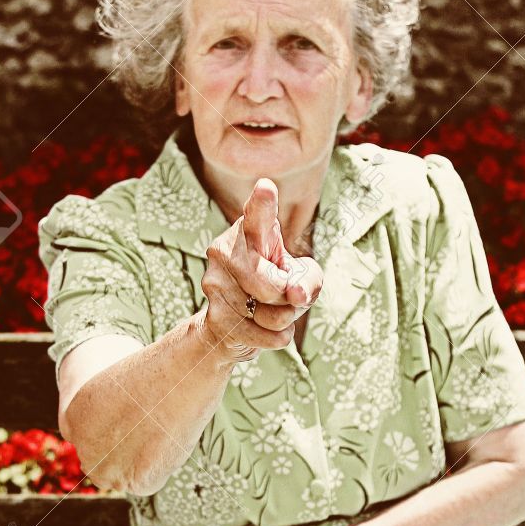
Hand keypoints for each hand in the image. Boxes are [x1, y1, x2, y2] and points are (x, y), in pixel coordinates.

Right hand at [196, 177, 323, 363]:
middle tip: (286, 293)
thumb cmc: (275, 287)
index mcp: (250, 231)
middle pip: (271, 285)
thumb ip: (310, 279)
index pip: (258, 217)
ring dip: (285, 319)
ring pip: (271, 314)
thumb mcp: (303, 277)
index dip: (262, 204)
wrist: (233, 326)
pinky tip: (263, 327)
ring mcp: (214, 283)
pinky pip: (264, 336)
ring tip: (272, 309)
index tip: (267, 188)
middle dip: (288, 297)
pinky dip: (276, 337)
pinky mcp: (214, 317)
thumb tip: (295, 293)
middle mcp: (224, 250)